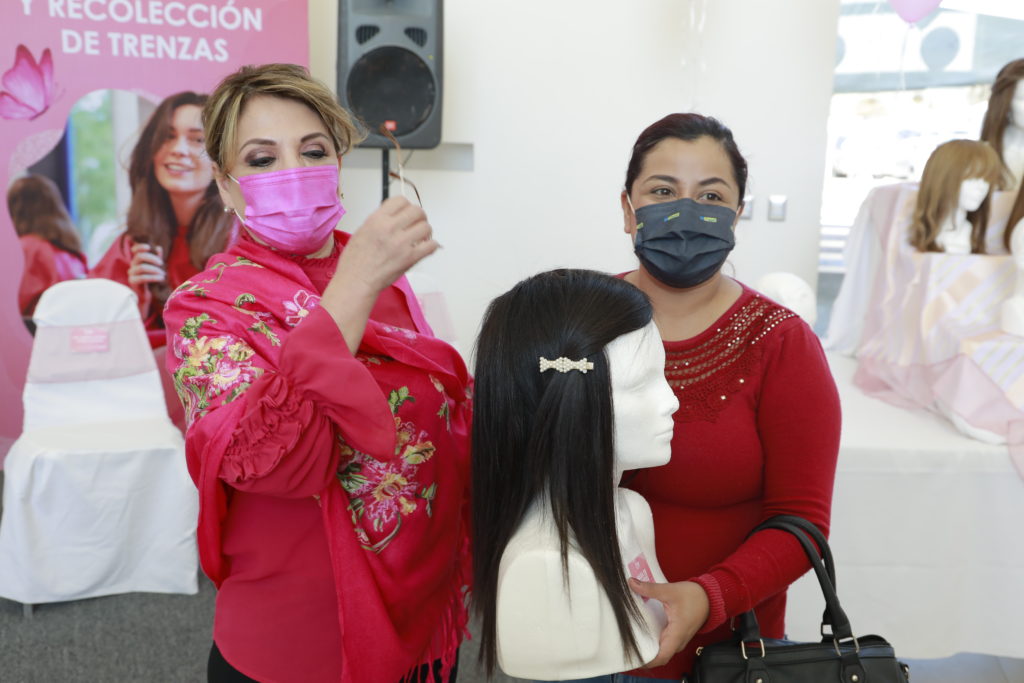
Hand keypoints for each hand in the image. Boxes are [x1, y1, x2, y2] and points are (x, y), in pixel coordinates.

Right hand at [127, 242, 165, 285]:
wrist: (149, 292)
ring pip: (141, 267)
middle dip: (152, 258)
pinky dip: (153, 277)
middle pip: (139, 256)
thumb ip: (157, 257)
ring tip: (163, 274)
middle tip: (161, 263)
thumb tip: (158, 248)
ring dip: (154, 270)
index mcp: (138, 259)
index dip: (140, 246)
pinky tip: (161, 278)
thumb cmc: (153, 277)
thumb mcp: (157, 267)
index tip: (149, 247)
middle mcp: (133, 264)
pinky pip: (142, 277)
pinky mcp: (133, 281)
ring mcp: (131, 273)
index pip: (135, 249)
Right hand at [321, 197, 438, 353]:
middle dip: (419, 217)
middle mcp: (389, 228)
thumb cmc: (355, 260)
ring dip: (426, 232)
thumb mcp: (362, 231)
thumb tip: (397, 217)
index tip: (405, 214)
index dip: (406, 207)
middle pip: (417, 211)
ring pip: (426, 227)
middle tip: (416, 226)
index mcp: (376, 219)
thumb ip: (380, 221)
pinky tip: (424, 249)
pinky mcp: (410, 258)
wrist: (356, 282)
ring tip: (420, 239)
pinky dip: (431, 246)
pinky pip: (431, 245)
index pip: (401, 200)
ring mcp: (401, 243)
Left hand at [629, 578, 709, 668]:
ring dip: (647, 645)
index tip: (632, 656)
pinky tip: (642, 630)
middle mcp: (677, 641)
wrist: (709, 596)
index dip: (646, 661)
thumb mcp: (670, 591)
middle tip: (626, 644)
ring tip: (630, 637)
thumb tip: (632, 583)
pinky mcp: (676, 634)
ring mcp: (677, 639)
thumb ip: (650, 589)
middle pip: (658, 655)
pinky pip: (662, 642)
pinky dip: (652, 639)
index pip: (661, 657)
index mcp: (676, 635)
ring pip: (660, 649)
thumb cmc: (694, 596)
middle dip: (642, 653)